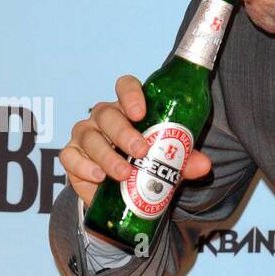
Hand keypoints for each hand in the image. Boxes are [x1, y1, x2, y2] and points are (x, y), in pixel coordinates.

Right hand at [58, 74, 211, 204]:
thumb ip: (185, 161)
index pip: (125, 86)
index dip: (131, 94)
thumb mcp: (169, 162)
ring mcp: (86, 135)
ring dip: (106, 155)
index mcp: (130, 109)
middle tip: (141, 151)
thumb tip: (203, 165)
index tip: (140, 112)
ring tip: (123, 173)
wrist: (125, 189)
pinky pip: (70, 158)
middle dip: (123, 132)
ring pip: (88, 136)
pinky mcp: (73, 157)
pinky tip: (98, 178)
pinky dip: (83, 167)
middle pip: (106, 113)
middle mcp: (105, 117)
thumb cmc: (148, 163)